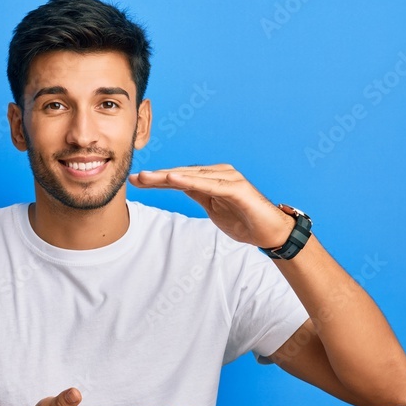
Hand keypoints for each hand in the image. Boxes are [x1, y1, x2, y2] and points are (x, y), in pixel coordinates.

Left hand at [129, 164, 294, 248]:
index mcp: (212, 178)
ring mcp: (229, 178)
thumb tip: (177, 186)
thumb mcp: (213, 207)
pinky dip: (190, 181)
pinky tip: (174, 180)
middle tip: (135, 178)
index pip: (180, 178)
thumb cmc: (244, 219)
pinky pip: (209, 184)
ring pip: (193, 176)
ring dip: (169, 177)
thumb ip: (198, 194)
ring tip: (148, 177)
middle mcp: (219, 173)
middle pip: (182, 174)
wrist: (270, 232)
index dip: (158, 180)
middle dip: (158, 177)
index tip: (137, 181)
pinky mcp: (237, 188)